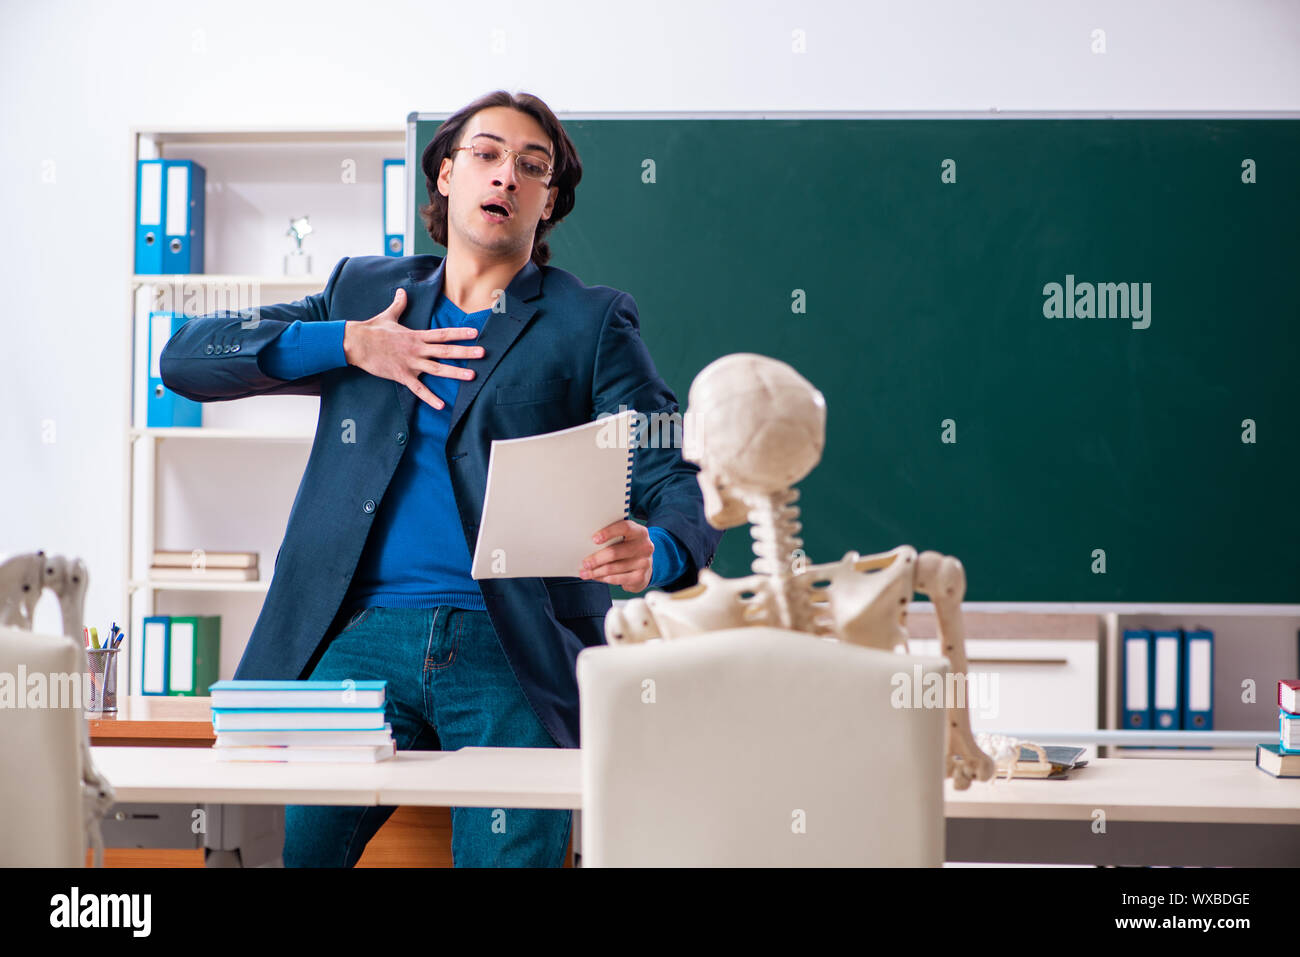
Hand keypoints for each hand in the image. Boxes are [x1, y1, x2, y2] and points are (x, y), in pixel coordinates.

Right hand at [343, 287, 484, 410]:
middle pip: (445, 351)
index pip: (442, 333)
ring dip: (455, 373)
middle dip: (465, 352)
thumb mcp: (388, 315)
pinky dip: (429, 397)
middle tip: (482, 353)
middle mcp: (417, 349)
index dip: (459, 333)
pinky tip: (441, 405)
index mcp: (416, 335)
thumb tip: (402, 292)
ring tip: (472, 376)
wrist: (355, 343)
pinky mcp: (401, 375)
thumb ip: (399, 305)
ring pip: (437, 369)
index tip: (475, 333)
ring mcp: (410, 363)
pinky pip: (418, 389)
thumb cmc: (372, 329)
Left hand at [579, 520, 653, 591]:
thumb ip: (611, 537)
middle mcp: (644, 546)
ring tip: (585, 572)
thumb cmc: (629, 548)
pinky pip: (617, 579)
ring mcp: (644, 563)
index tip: (594, 539)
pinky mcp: (640, 577)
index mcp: (639, 532)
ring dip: (596, 571)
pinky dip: (604, 579)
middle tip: (585, 563)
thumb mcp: (625, 539)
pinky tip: (596, 577)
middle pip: (615, 552)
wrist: (645, 567)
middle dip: (596, 559)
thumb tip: (587, 544)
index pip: (625, 528)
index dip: (608, 532)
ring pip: (613, 568)